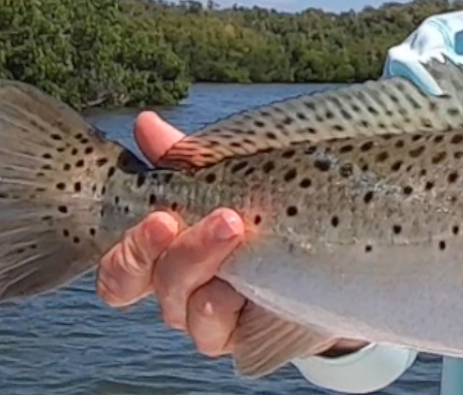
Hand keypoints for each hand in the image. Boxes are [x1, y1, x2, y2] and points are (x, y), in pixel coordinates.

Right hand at [95, 111, 366, 358]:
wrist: (343, 260)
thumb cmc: (278, 212)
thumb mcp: (234, 181)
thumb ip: (187, 161)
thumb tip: (146, 123)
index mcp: (167, 254)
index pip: (120, 268)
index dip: (127, 249)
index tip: (160, 216)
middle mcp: (179, 289)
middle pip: (143, 283)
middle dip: (167, 249)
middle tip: (216, 216)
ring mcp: (207, 318)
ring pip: (179, 306)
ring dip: (201, 267)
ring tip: (237, 232)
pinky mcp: (241, 338)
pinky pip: (215, 332)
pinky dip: (223, 306)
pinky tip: (247, 286)